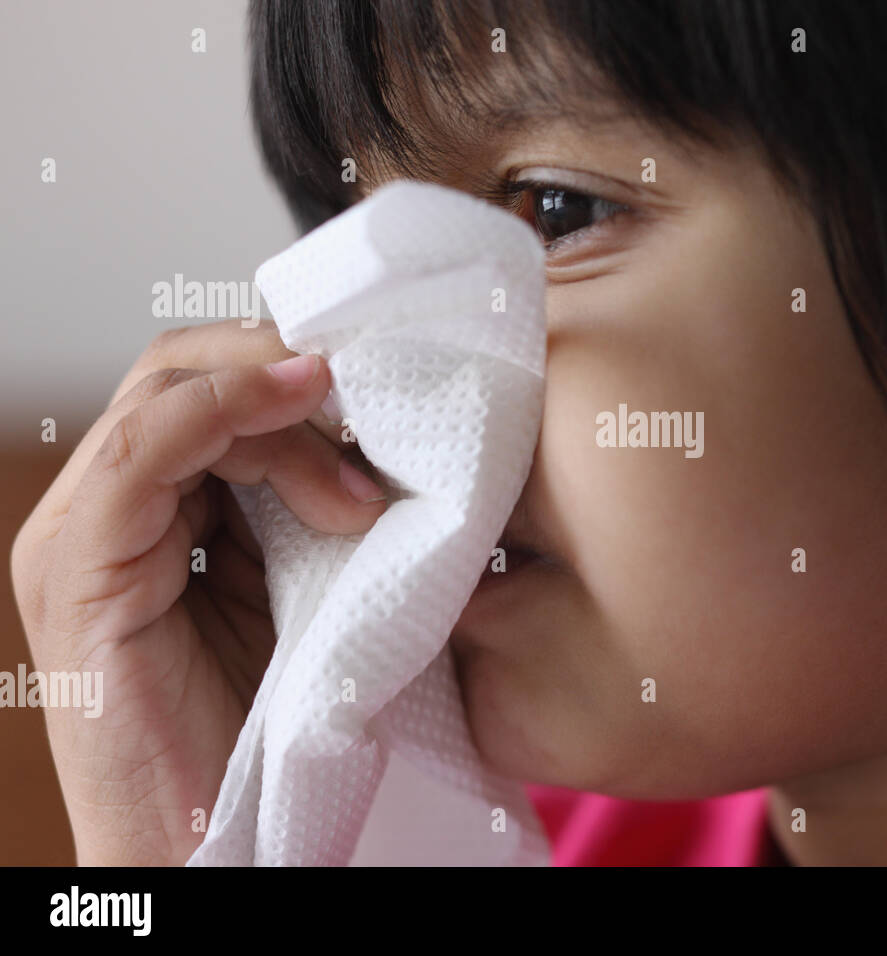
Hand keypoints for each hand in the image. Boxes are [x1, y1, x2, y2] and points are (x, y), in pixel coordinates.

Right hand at [11, 319, 386, 864]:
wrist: (222, 840)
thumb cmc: (283, 723)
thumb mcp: (324, 584)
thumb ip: (328, 505)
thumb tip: (403, 433)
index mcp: (166, 508)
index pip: (219, 382)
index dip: (306, 366)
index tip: (396, 394)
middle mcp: (115, 508)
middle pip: (190, 369)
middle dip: (295, 375)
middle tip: (381, 425)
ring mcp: (84, 534)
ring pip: (169, 391)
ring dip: (283, 408)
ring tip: (362, 486)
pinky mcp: (78, 571)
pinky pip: (144, 451)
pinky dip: (226, 410)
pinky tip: (302, 403)